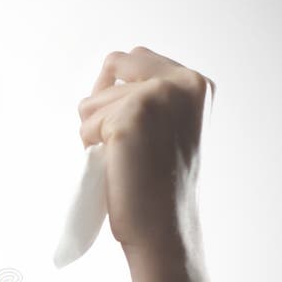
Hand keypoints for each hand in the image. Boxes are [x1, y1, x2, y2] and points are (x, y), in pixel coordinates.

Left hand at [78, 47, 215, 258]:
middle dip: (104, 104)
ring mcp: (154, 97)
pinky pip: (85, 125)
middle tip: (123, 142)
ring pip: (92, 100)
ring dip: (95, 131)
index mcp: (196, 82)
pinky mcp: (128, 119)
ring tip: (123, 158)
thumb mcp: (168, 124)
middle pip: (112, 66)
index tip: (127, 125)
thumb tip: (107, 70)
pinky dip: (90, 146)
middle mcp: (180, 82)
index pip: (134, 57)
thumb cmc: (159, 180)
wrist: (163, 225)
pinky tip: (115, 165)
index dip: (116, 87)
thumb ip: (151, 93)